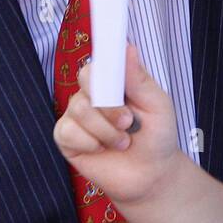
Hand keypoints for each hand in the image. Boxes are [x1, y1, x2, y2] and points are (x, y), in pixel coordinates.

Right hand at [51, 41, 183, 205]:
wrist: (150, 175)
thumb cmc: (156, 136)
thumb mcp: (157, 105)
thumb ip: (139, 79)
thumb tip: (127, 47)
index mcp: (114, 80)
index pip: (99, 61)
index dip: (103, 66)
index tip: (113, 76)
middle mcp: (92, 93)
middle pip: (85, 80)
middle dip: (109, 105)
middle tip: (128, 122)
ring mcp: (77, 114)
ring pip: (79, 109)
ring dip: (105, 130)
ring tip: (122, 142)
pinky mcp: (66, 137)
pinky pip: (68, 131)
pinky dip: (89, 143)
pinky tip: (101, 150)